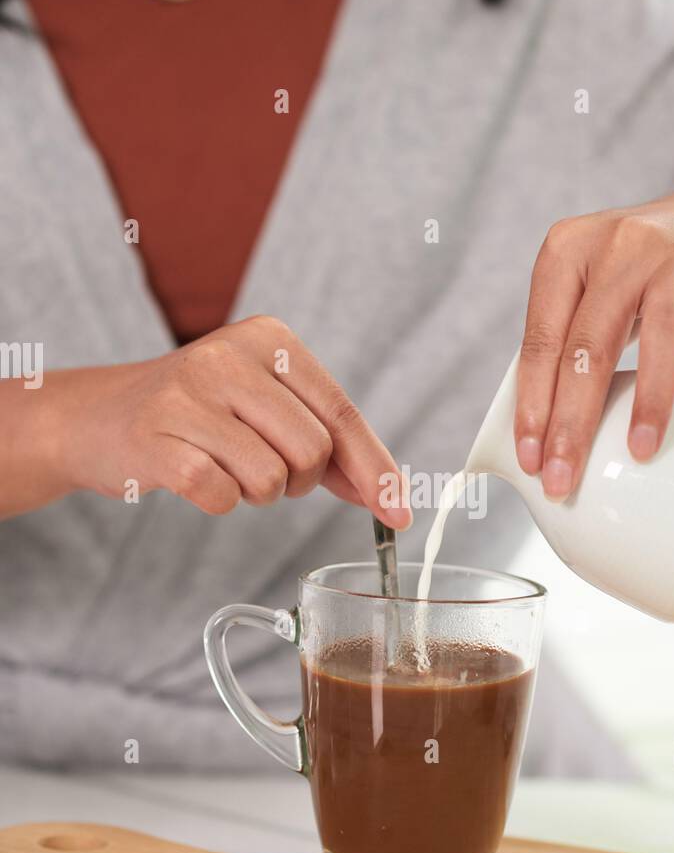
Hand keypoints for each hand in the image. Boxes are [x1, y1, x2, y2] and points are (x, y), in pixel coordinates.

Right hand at [45, 316, 411, 524]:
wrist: (96, 417)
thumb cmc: (196, 415)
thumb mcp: (264, 406)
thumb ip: (328, 444)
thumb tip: (391, 493)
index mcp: (269, 339)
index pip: (342, 414)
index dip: (376, 471)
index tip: (399, 513)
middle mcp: (229, 356)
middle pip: (314, 451)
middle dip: (300, 482)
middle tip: (265, 471)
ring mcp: (189, 395)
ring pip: (273, 479)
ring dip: (257, 493)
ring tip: (224, 466)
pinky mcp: (158, 439)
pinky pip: (222, 497)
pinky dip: (219, 502)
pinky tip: (195, 476)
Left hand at [515, 187, 673, 498]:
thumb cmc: (634, 277)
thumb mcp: (584, 294)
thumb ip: (559, 346)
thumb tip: (534, 441)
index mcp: (566, 251)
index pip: (542, 340)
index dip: (534, 404)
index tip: (531, 460)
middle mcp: (621, 242)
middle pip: (591, 343)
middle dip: (574, 421)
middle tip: (567, 479)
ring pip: (665, 326)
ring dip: (652, 396)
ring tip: (641, 449)